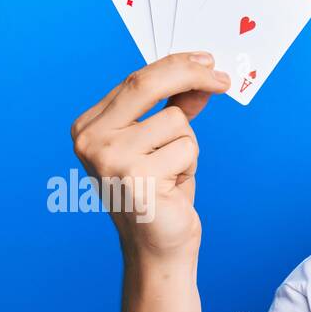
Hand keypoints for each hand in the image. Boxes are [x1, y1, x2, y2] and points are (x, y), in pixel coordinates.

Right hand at [70, 52, 230, 261]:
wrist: (158, 249)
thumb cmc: (161, 197)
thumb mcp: (166, 146)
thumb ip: (177, 110)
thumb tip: (202, 79)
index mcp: (89, 127)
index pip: (135, 81)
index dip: (175, 66)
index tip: (206, 61)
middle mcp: (91, 139)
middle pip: (145, 85)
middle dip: (189, 74)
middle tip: (221, 78)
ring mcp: (109, 158)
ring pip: (176, 122)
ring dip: (188, 148)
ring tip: (173, 176)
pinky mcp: (135, 176)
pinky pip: (185, 149)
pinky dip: (190, 167)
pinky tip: (173, 189)